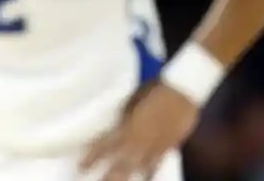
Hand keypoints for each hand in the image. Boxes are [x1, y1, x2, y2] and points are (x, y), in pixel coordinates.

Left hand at [78, 82, 199, 180]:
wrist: (181, 91)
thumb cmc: (155, 91)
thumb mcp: (132, 102)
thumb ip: (124, 117)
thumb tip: (118, 125)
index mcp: (127, 127)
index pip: (105, 146)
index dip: (93, 157)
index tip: (82, 166)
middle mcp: (139, 141)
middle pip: (120, 163)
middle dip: (108, 175)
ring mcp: (154, 146)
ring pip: (137, 167)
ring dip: (126, 177)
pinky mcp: (168, 147)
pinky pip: (156, 164)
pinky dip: (150, 173)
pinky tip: (146, 180)